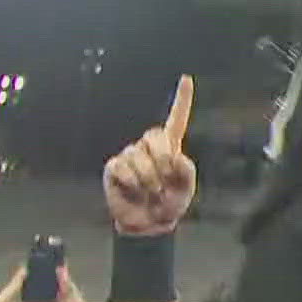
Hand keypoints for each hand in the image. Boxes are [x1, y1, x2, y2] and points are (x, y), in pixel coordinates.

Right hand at [105, 75, 197, 235]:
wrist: (149, 223)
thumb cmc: (170, 203)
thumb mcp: (186, 188)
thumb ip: (186, 170)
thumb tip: (176, 156)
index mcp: (171, 147)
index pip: (177, 118)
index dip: (182, 99)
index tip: (186, 78)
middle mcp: (149, 146)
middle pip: (155, 135)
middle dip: (162, 159)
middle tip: (163, 183)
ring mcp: (130, 155)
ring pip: (138, 156)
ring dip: (147, 179)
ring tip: (150, 192)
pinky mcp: (115, 166)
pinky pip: (123, 167)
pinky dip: (132, 182)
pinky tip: (133, 191)